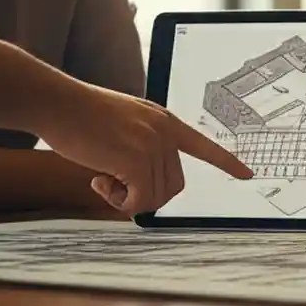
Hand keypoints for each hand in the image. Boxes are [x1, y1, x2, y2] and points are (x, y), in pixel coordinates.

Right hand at [40, 83, 253, 214]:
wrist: (59, 103)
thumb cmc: (80, 115)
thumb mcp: (122, 124)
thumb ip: (140, 145)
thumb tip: (145, 183)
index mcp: (163, 120)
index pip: (203, 144)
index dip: (225, 162)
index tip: (247, 173)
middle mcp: (164, 131)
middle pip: (173, 185)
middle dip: (146, 195)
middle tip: (113, 185)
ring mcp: (152, 144)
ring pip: (155, 196)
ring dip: (127, 198)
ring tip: (102, 177)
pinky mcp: (136, 160)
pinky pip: (139, 201)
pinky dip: (120, 202)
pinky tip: (99, 181)